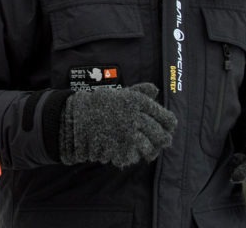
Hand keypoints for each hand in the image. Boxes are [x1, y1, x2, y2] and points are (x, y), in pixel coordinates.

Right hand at [60, 83, 176, 167]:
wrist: (75, 117)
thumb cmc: (99, 104)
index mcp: (138, 102)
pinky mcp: (121, 147)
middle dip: (162, 140)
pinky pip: (134, 156)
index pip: (167, 118)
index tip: (169, 128)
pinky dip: (134, 156)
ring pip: (150, 148)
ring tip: (148, 152)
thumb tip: (155, 89)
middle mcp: (136, 116)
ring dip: (150, 151)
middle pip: (160, 134)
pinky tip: (130, 153)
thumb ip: (139, 92)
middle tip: (161, 142)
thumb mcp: (120, 94)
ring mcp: (129, 133)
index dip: (170, 125)